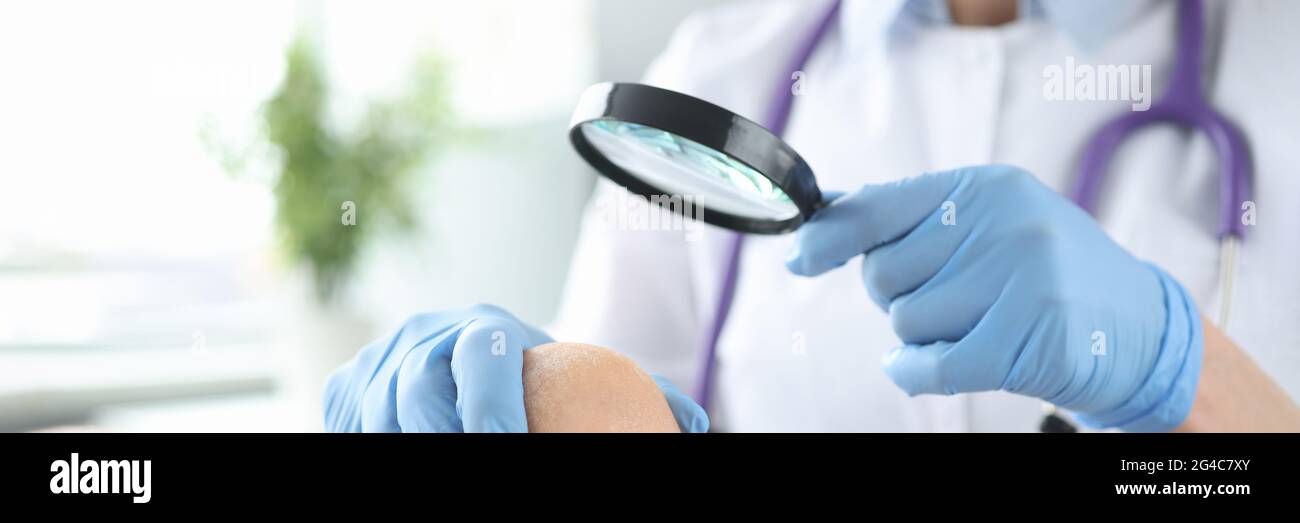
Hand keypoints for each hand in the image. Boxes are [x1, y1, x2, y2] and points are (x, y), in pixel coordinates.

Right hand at [324, 304, 707, 431]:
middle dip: (439, 430)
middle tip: (469, 459)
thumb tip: (696, 426)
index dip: (489, 404)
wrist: (465, 371)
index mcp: (483, 327)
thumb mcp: (579, 379)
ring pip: (380, 411)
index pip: (481, 355)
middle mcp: (424, 333)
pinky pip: (350, 422)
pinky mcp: (344, 388)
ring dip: (407, 439)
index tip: (506, 443)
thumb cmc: (538, 386)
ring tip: (440, 456)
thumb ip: (638, 396)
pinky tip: (404, 448)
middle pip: (417, 387)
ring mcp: (377, 359)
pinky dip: (376, 440)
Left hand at [786, 165, 1202, 431]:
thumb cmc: (1047, 276)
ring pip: (905, 323)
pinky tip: (940, 364)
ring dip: (925, 337)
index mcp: (985, 188)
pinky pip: (929, 366)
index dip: (828, 236)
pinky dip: (919, 372)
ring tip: (977, 324)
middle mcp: (1002, 223)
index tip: (797, 255)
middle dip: (901, 297)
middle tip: (954, 299)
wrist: (1141, 329)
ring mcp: (1020, 278)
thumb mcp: (990, 224)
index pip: (878, 208)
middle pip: (882, 276)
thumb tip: (822, 219)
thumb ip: (913, 220)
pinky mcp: (1028, 337)